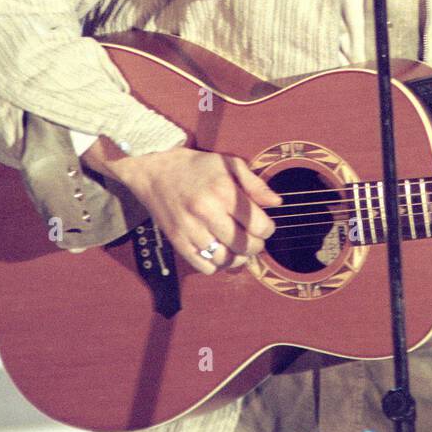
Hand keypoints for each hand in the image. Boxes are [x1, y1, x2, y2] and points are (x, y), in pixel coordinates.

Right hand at [82, 139, 281, 275]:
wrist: (155, 171)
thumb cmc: (196, 167)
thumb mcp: (229, 164)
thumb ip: (255, 184)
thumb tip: (277, 203)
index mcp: (223, 192)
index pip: (258, 225)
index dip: (268, 229)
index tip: (264, 226)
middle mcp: (206, 212)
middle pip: (244, 245)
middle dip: (256, 246)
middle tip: (254, 239)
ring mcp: (190, 229)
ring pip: (225, 260)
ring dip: (238, 259)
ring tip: (239, 249)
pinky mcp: (177, 241)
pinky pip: (204, 266)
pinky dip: (216, 265)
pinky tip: (220, 253)